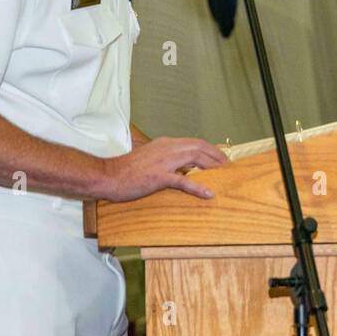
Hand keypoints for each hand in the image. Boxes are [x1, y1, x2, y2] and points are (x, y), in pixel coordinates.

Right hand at [99, 137, 227, 200]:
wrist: (108, 175)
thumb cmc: (126, 170)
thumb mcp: (149, 158)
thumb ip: (165, 159)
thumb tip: (181, 167)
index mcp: (165, 144)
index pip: (194, 142)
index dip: (210, 148)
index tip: (220, 156)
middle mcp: (167, 148)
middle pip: (199, 147)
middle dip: (216, 155)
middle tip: (228, 165)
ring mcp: (163, 162)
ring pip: (195, 159)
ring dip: (212, 166)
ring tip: (224, 174)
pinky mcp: (158, 177)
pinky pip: (183, 181)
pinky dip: (198, 187)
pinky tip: (208, 193)